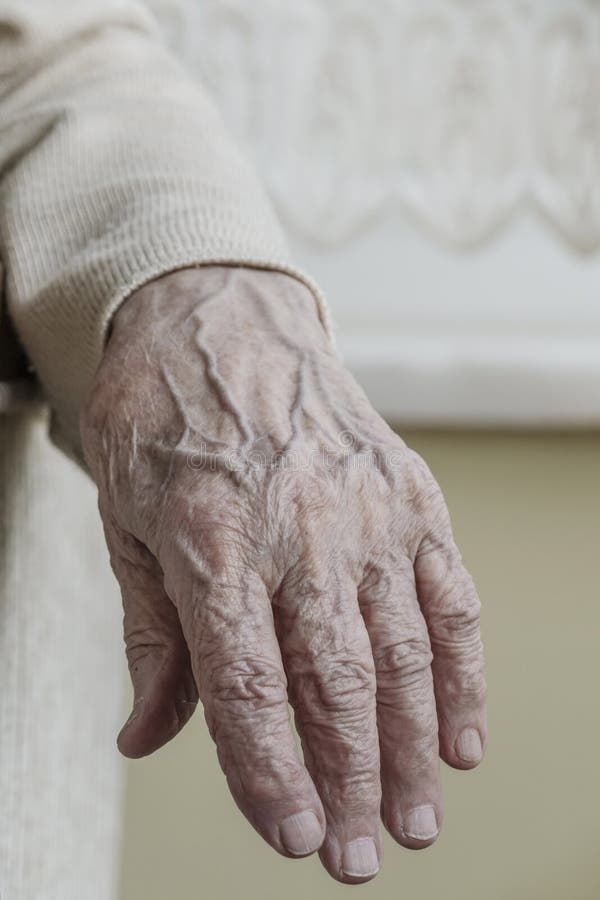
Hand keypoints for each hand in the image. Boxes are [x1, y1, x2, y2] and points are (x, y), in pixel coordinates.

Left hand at [80, 266, 485, 883]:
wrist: (223, 321)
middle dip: (348, 783)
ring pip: (402, 654)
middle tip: (360, 858)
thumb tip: (147, 734)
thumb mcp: (127, 520)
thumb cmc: (165, 422)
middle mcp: (299, 532)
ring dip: (412, 748)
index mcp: (212, 541)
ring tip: (416, 818)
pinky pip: (450, 598)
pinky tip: (462, 734)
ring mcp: (367, 514)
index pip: (247, 685)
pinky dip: (462, 673)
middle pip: (335, 684)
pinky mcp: (411, 498)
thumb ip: (151, 634)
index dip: (270, 772)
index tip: (294, 837)